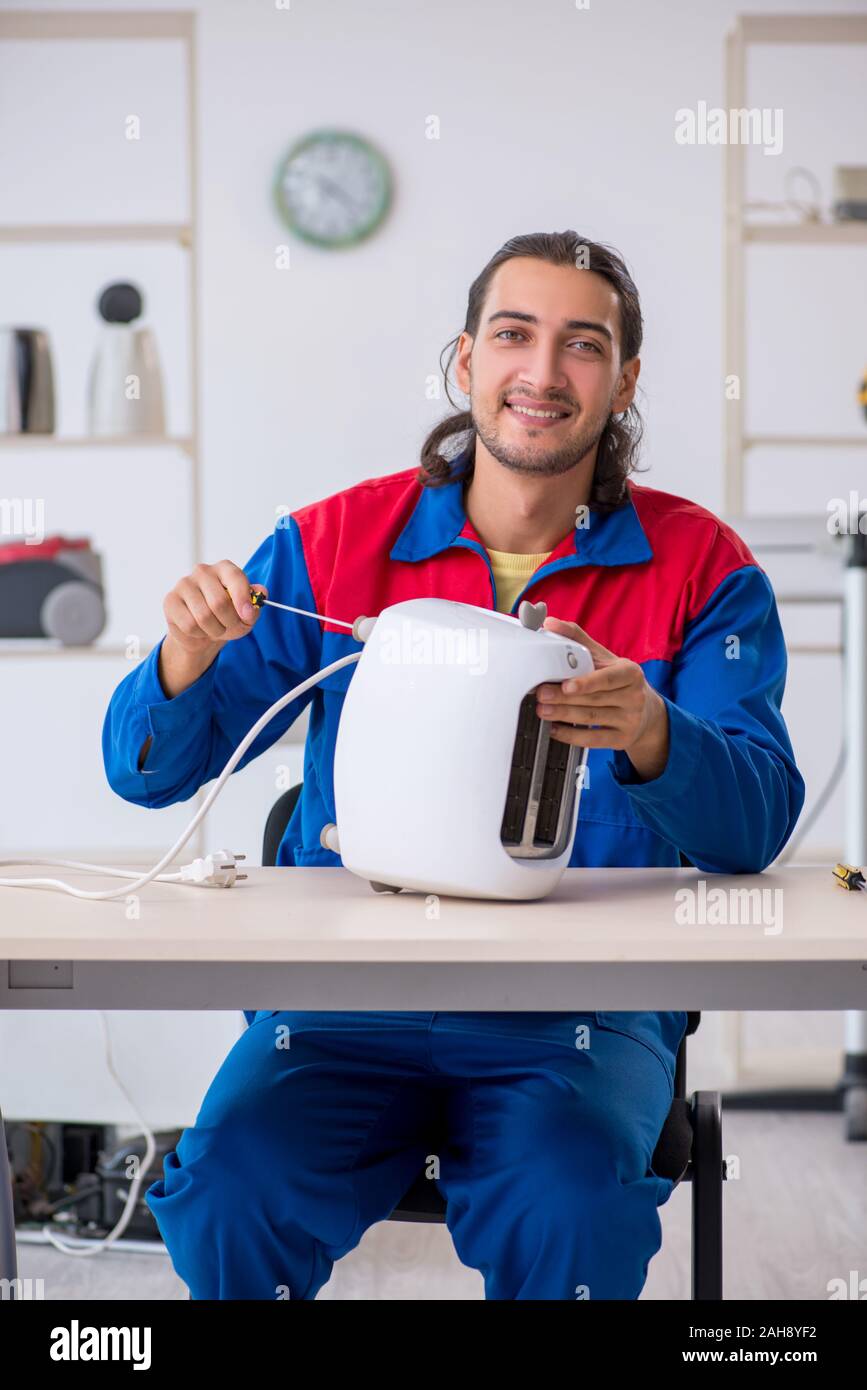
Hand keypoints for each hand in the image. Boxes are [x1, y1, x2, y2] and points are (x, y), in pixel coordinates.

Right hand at [163, 561, 267, 654]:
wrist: (203, 632)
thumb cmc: (228, 617)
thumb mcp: (247, 614)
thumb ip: (256, 604)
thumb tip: (261, 592)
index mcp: (225, 569)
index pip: (235, 577)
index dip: (243, 599)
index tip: (247, 616)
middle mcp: (203, 571)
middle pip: (219, 602)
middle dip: (229, 622)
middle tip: (231, 627)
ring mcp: (184, 584)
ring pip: (204, 617)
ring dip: (215, 631)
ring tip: (215, 629)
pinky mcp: (170, 600)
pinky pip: (189, 625)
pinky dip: (199, 635)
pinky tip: (199, 630)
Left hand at [534, 616, 669, 780]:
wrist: (646, 711)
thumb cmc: (619, 680)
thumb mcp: (605, 658)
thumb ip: (577, 639)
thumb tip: (550, 623)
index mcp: (630, 673)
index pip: (608, 678)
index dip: (587, 682)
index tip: (566, 684)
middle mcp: (634, 697)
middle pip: (594, 699)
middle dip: (564, 698)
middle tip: (541, 695)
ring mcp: (630, 720)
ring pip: (591, 720)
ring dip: (563, 716)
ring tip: (542, 710)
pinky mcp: (622, 739)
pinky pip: (594, 740)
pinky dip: (571, 736)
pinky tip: (555, 729)